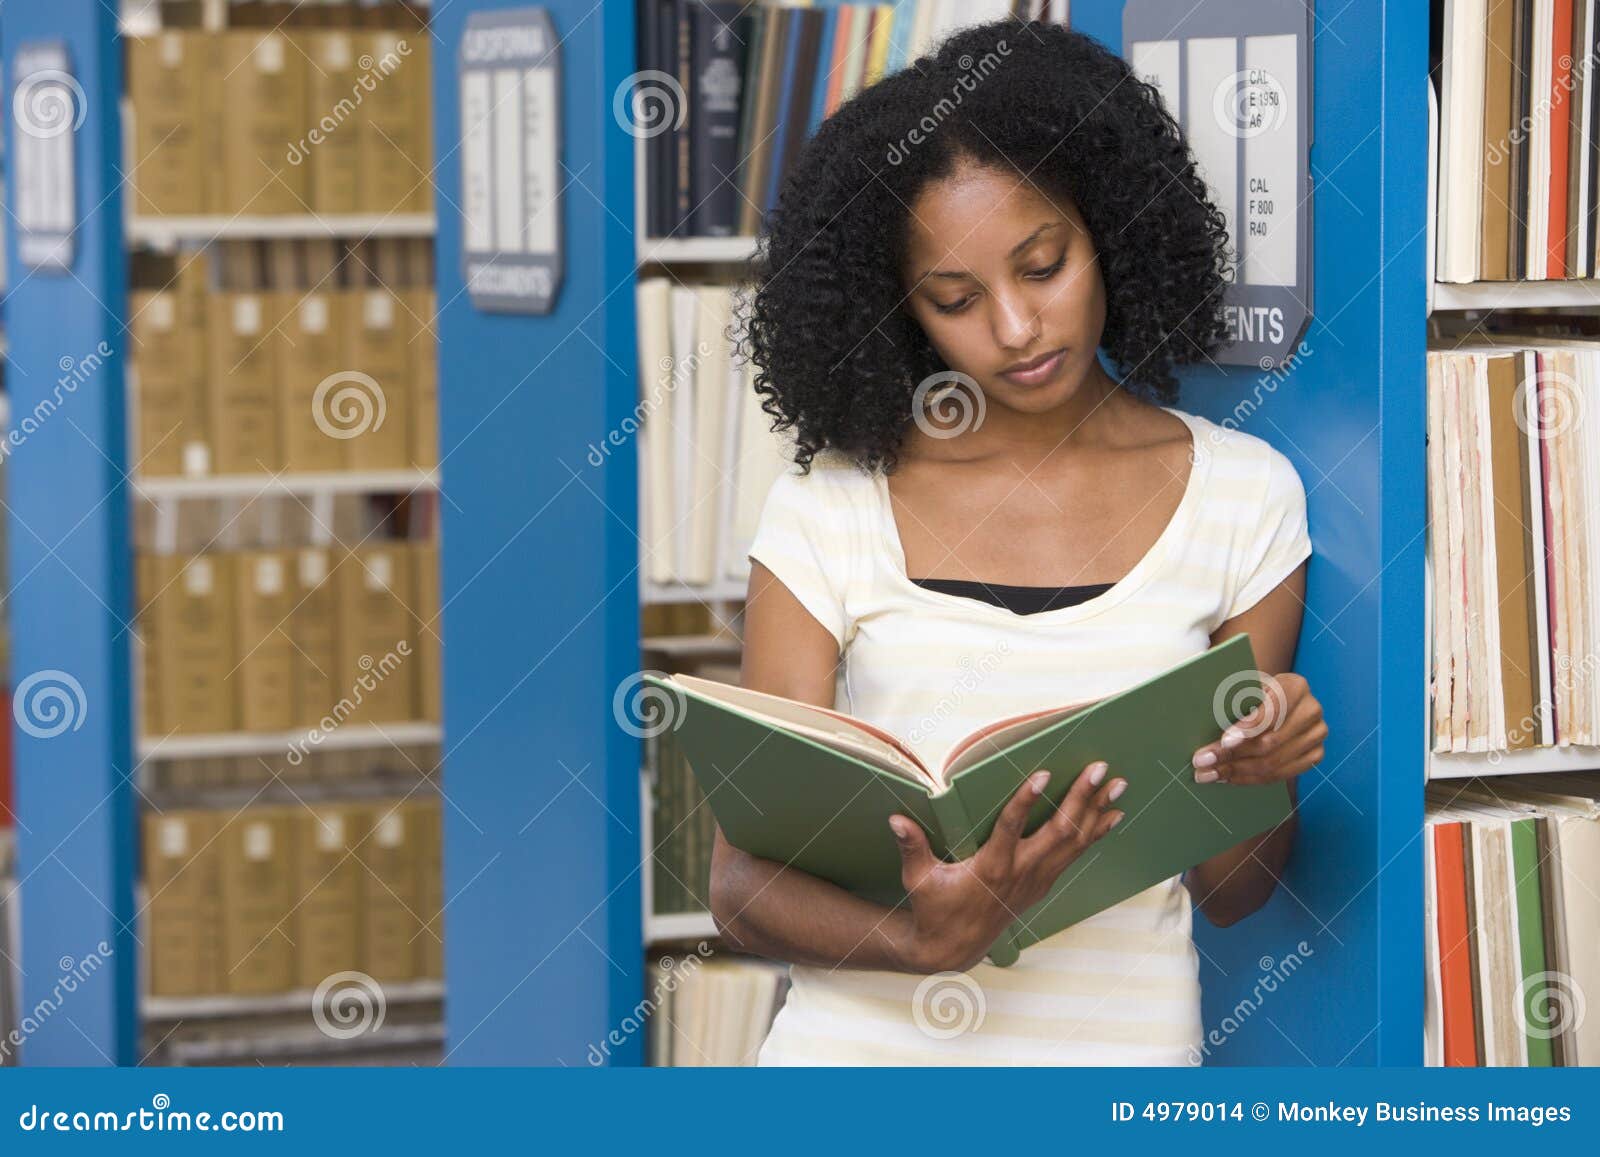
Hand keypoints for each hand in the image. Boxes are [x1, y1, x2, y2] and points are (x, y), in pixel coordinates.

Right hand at [886, 762, 1125, 973]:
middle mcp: (1020, 873)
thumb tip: (896, 819)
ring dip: (1097, 812)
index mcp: (990, 868)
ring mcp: (1036, 880)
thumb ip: (911, 847)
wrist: (953, 948)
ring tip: (1119, 785)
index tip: (1044, 774)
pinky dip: (1095, 834)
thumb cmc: (933, 908)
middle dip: (1081, 798)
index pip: (1011, 829)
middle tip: (1099, 769)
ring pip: (1074, 843)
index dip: (1027, 800)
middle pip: (1059, 832)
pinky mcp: (1042, 884)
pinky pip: (1075, 855)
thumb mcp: (918, 878)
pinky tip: (1111, 815)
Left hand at [1191, 671, 1325, 784]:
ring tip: (1208, 774)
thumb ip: (1232, 698)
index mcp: (1295, 686)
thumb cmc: (1254, 691)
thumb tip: (1205, 725)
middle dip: (1232, 756)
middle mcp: (1312, 710)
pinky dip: (1251, 779)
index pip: (1272, 710)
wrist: (1278, 700)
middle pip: (1270, 742)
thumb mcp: (1244, 686)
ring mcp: (1317, 734)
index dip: (1249, 728)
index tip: (1224, 741)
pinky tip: (1228, 777)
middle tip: (1202, 761)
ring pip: (1274, 763)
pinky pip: (1281, 774)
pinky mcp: (1315, 755)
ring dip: (1236, 772)